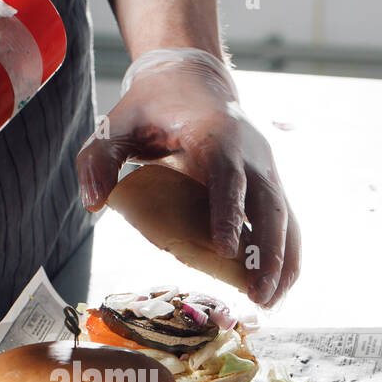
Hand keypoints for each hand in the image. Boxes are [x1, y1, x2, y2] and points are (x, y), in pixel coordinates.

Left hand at [77, 48, 300, 306]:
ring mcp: (263, 166)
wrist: (190, 80)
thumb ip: (98, 160)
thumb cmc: (150, 107)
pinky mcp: (268, 180)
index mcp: (214, 133)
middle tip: (258, 294)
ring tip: (270, 302)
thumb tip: (94, 203)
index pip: (226, 175)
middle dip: (266, 250)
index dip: (228, 212)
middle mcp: (248, 151)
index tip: (225, 249)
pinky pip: (284, 218)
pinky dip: (287, 253)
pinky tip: (280, 287)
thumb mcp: (115, 125)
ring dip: (282, 259)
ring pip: (283, 215)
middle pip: (267, 202)